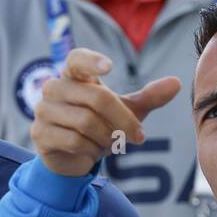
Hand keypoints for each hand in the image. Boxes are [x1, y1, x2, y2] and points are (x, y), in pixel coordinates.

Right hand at [30, 48, 180, 176]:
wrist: (72, 157)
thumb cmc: (99, 126)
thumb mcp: (126, 111)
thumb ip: (149, 97)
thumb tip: (177, 83)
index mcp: (73, 75)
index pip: (77, 59)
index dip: (92, 61)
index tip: (110, 67)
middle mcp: (54, 88)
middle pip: (95, 98)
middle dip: (123, 120)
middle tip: (138, 136)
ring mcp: (43, 111)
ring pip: (85, 122)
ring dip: (108, 137)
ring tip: (113, 144)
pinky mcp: (40, 134)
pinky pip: (74, 140)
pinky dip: (91, 149)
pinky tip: (93, 152)